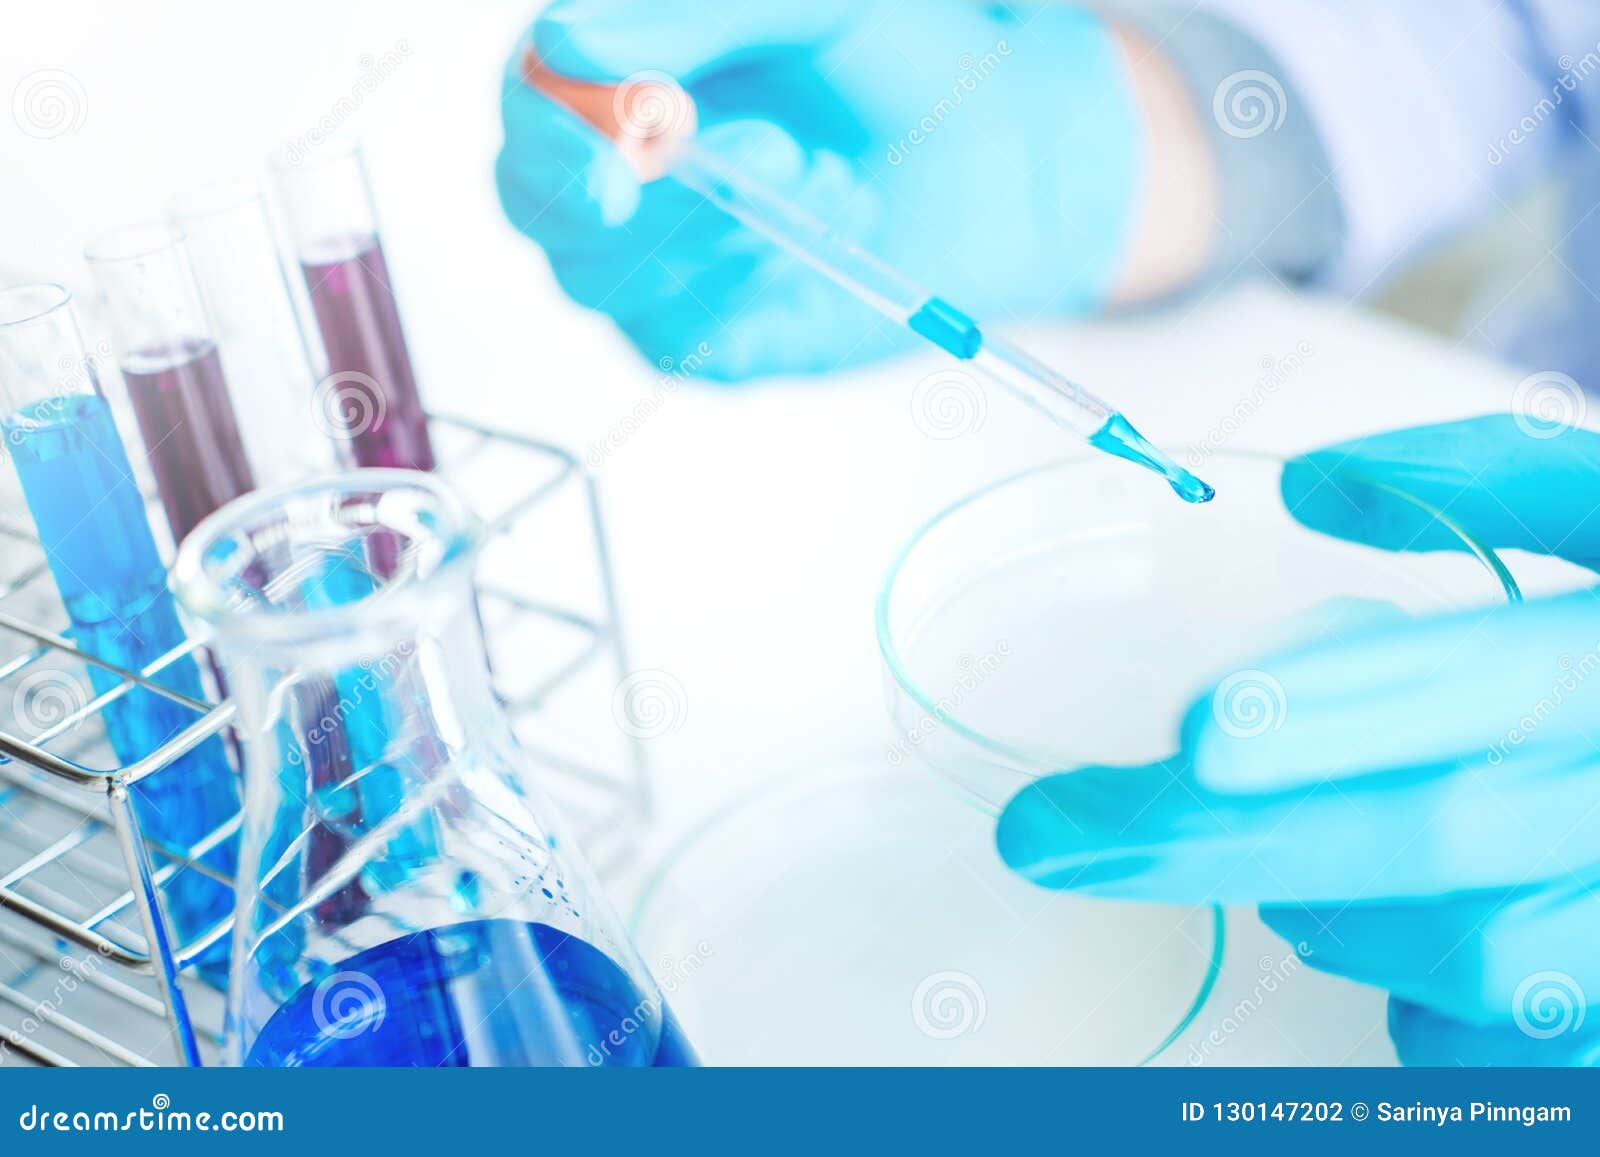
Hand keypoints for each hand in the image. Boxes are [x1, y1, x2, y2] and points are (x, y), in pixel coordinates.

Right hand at [496, 0, 1150, 379]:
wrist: (992, 163)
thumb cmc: (896, 62)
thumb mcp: (815, 7)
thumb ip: (693, 13)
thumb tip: (566, 41)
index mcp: (613, 68)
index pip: (531, 104)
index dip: (558, 138)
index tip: (626, 163)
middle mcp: (606, 165)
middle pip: (541, 204)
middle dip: (657, 195)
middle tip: (781, 154)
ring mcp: (644, 256)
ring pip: (605, 279)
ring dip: (725, 232)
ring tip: (829, 180)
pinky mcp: (694, 332)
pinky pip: (675, 338)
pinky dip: (748, 291)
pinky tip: (809, 247)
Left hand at [996, 415, 1599, 1064]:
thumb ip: (1491, 473)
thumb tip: (1320, 483)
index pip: (1477, 688)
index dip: (1337, 714)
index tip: (1190, 735)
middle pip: (1420, 843)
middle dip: (1216, 841)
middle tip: (1050, 836)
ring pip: (1453, 950)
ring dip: (1315, 894)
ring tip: (1254, 837)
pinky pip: (1484, 1028)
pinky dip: (1400, 983)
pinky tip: (1380, 916)